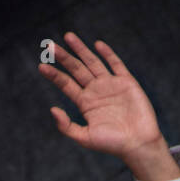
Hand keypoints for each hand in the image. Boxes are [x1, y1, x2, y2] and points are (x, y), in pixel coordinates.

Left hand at [38, 32, 179, 178]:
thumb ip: (67, 126)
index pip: (66, 84)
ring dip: (81, 49)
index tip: (41, 66)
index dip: (54, 75)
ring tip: (68, 36)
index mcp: (85, 103)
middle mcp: (96, 91)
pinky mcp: (127, 82)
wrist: (138, 143)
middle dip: (64, 57)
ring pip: (92, 62)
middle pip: (76, 69)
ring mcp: (111, 85)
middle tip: (49, 46)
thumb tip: (52, 110)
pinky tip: (97, 45)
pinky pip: (115, 64)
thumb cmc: (112, 144)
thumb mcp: (85, 138)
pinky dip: (107, 54)